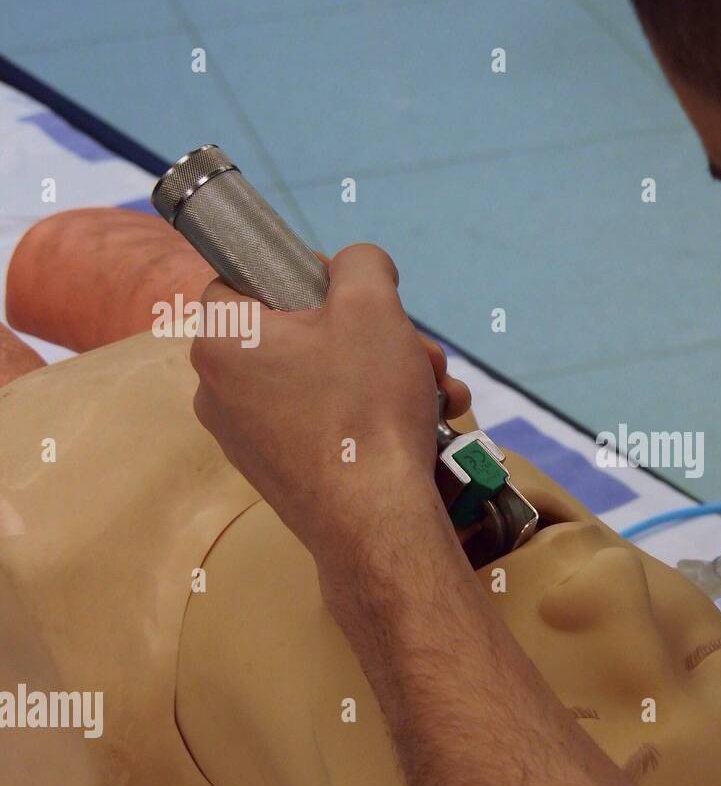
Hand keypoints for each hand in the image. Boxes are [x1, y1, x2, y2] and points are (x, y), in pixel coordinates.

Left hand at [190, 243, 469, 560]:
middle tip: (417, 350)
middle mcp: (219, 390)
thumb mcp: (373, 308)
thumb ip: (361, 263)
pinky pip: (324, 422)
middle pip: (299, 332)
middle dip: (371, 335)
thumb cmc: (365, 409)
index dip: (305, 273)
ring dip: (384, 375)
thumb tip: (355, 266)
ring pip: (321, 379)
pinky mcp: (279, 473)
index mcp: (223, 340)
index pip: (246, 277)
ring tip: (436, 392)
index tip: (353, 295)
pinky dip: (369, 415)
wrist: (376, 522)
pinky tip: (423, 424)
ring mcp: (247, 437)